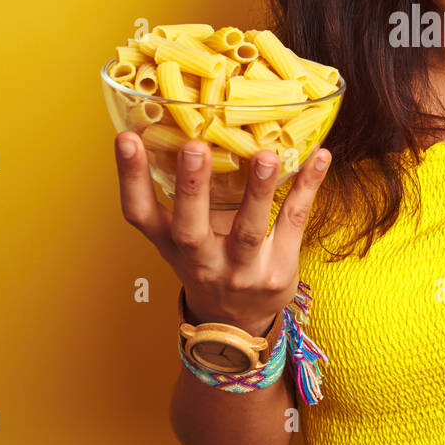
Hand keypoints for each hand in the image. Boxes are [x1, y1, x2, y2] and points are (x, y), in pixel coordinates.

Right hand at [115, 133, 331, 336]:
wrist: (238, 321)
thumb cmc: (210, 261)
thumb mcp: (185, 237)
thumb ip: (185, 194)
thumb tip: (189, 123)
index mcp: (170, 244)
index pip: (140, 214)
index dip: (130, 178)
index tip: (126, 138)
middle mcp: (201, 261)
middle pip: (190, 228)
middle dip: (192, 188)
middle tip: (194, 147)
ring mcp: (240, 270)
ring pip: (247, 230)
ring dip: (257, 190)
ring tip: (266, 154)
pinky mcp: (277, 271)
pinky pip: (292, 223)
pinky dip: (307, 188)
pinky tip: (319, 157)